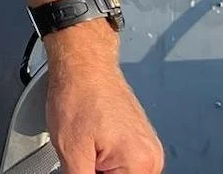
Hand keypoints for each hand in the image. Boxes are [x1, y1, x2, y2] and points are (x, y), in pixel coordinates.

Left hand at [45, 44, 162, 172]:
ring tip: (87, 145)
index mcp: (140, 163)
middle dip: (99, 172)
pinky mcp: (140, 137)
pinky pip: (125, 161)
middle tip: (84, 156)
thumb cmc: (78, 93)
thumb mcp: (70, 150)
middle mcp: (152, 157)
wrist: (82, 60)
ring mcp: (148, 146)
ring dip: (103, 168)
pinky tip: (93, 140)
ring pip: (123, 173)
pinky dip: (107, 158)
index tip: (85, 166)